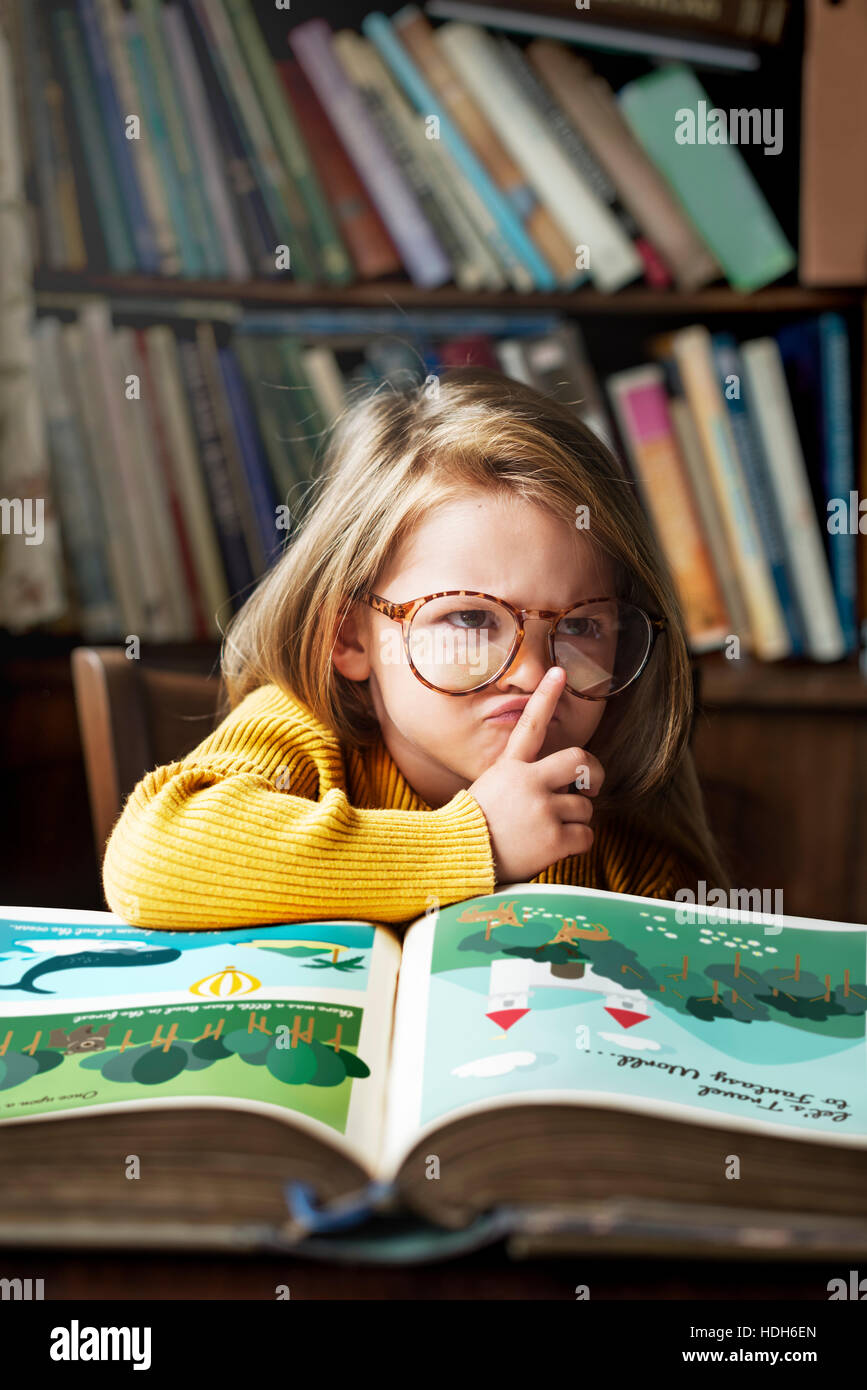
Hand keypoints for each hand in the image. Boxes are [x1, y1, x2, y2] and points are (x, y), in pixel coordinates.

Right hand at [467, 667, 604, 884]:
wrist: (459, 861)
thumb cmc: (473, 829)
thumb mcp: (488, 790)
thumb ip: (517, 779)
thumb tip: (554, 783)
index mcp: (509, 768)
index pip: (530, 725)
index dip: (546, 696)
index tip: (559, 672)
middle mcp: (529, 783)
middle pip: (579, 760)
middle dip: (593, 773)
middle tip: (591, 785)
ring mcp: (543, 810)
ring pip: (585, 806)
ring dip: (576, 820)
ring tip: (551, 832)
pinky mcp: (554, 839)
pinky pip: (587, 836)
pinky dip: (578, 843)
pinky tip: (556, 848)